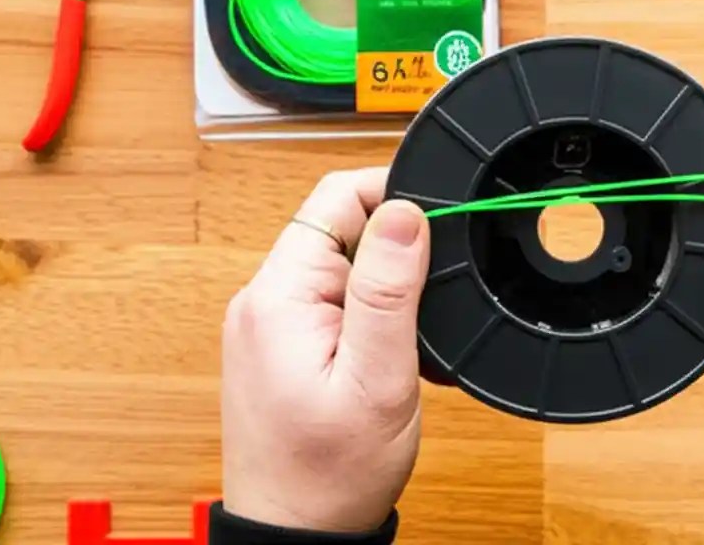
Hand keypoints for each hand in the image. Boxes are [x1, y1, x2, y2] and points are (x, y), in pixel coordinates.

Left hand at [221, 168, 429, 531]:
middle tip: (432, 297)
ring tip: (409, 337)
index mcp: (280, 296)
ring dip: (386, 288)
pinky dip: (370, 316)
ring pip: (342, 266)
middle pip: (340, 228)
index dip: (393, 192)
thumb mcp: (378, 379)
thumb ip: (389, 291)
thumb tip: (404, 212)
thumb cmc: (331, 475)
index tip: (441, 215)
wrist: (297, 536)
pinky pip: (332, 301)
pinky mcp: (280, 346)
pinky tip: (390, 353)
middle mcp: (263, 301)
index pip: (336, 197)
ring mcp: (268, 325)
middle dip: (396, 251)